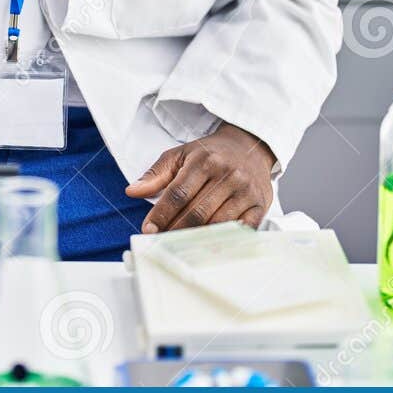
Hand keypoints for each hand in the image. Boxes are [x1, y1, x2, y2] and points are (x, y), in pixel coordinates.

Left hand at [124, 123, 276, 232]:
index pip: (178, 193)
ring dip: (196, 239)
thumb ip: (156, 174)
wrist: (250, 146)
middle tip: (161, 242)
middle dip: (175, 230)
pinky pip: (241, 229)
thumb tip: (132, 191)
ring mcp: (246, 191)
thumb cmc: (211, 154)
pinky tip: (208, 247)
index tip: (148, 229)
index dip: (161, 214)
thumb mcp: (180, 155)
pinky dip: (224, 241)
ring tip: (180, 247)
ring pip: (217, 224)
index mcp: (204, 161)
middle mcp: (228, 175)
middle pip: (197, 212)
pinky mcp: (260, 205)